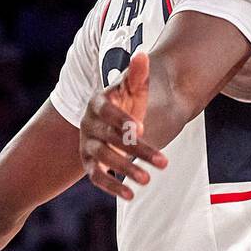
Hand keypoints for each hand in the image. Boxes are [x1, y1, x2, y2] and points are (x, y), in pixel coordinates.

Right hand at [79, 52, 167, 199]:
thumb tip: (142, 55)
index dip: (121, 120)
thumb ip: (138, 75)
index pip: (106, 111)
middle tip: (163, 162)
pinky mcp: (90, 165)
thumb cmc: (128, 104)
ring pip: (104, 159)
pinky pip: (97, 178)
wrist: (117, 122)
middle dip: (136, 150)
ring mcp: (88, 145)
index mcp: (97, 104)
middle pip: (110, 138)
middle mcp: (88, 125)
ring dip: (126, 169)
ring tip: (148, 180)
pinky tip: (131, 195)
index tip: (141, 128)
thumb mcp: (134, 90)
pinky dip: (112, 187)